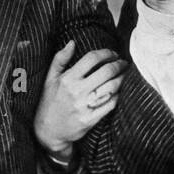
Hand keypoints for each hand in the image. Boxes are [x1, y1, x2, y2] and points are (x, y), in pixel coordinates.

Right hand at [33, 40, 127, 154]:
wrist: (48, 131)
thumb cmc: (50, 101)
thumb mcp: (50, 79)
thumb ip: (60, 59)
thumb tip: (72, 42)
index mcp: (67, 79)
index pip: (91, 59)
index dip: (106, 53)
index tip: (113, 53)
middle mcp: (77, 91)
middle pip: (106, 71)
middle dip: (119, 64)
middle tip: (123, 63)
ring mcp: (84, 106)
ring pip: (111, 87)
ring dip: (122, 78)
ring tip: (125, 74)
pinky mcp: (90, 119)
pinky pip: (111, 104)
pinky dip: (118, 95)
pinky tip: (120, 90)